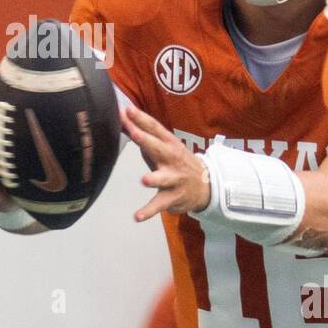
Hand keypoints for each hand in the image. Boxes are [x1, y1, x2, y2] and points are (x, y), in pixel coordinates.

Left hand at [120, 104, 209, 221]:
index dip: (140, 119)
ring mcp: (174, 179)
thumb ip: (144, 136)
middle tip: (134, 133)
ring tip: (144, 180)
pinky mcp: (173, 197)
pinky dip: (148, 211)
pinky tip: (137, 217)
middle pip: (158, 148)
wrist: (206, 186)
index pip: (154, 128)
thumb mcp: (164, 147)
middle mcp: (172, 159)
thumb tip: (122, 121)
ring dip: (154, 178)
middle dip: (145, 140)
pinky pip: (159, 205)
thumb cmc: (177, 162)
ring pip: (163, 178)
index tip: (126, 110)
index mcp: (169, 143)